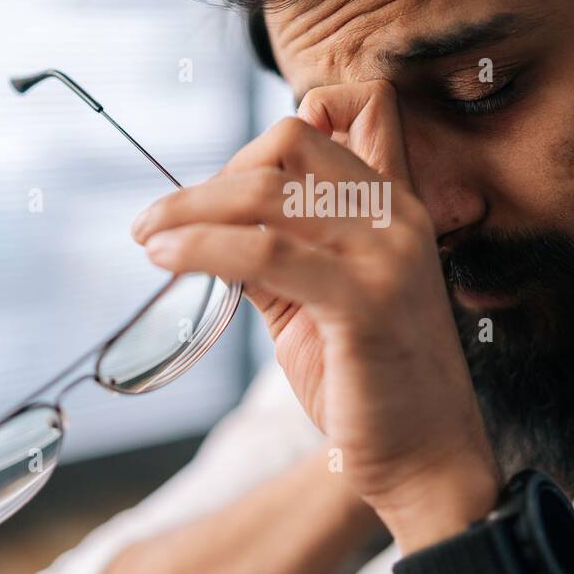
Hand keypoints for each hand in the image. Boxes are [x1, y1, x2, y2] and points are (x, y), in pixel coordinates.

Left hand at [131, 80, 501, 548]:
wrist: (426, 459)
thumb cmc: (372, 383)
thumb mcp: (320, 300)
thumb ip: (279, 253)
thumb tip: (209, 226)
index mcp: (396, 206)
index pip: (343, 114)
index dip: (268, 141)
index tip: (221, 189)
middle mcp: (398, 216)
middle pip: (288, 143)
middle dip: (212, 176)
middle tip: (161, 220)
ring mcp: (386, 254)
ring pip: (264, 194)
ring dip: (188, 210)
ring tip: (147, 236)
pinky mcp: (363, 301)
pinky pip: (264, 251)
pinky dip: (202, 247)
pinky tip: (168, 259)